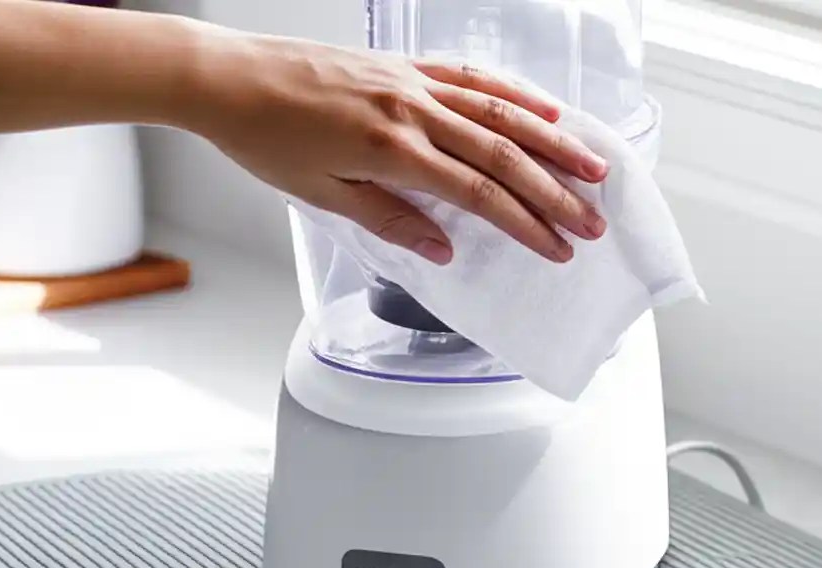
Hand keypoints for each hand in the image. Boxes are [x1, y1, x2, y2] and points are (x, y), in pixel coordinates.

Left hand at [186, 36, 609, 264]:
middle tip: (594, 221)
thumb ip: (390, 220)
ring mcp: (410, 82)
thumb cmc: (265, 139)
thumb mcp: (323, 195)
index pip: (477, 194)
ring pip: (498, 110)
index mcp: (391, 151)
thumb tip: (445, 248)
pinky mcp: (402, 65)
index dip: (525, 224)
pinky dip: (512, 92)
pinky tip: (543, 109)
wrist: (228, 79)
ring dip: (552, 140)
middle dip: (554, 192)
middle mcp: (411, 111)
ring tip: (593, 165)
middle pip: (502, 153)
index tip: (558, 248)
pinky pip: (470, 75)